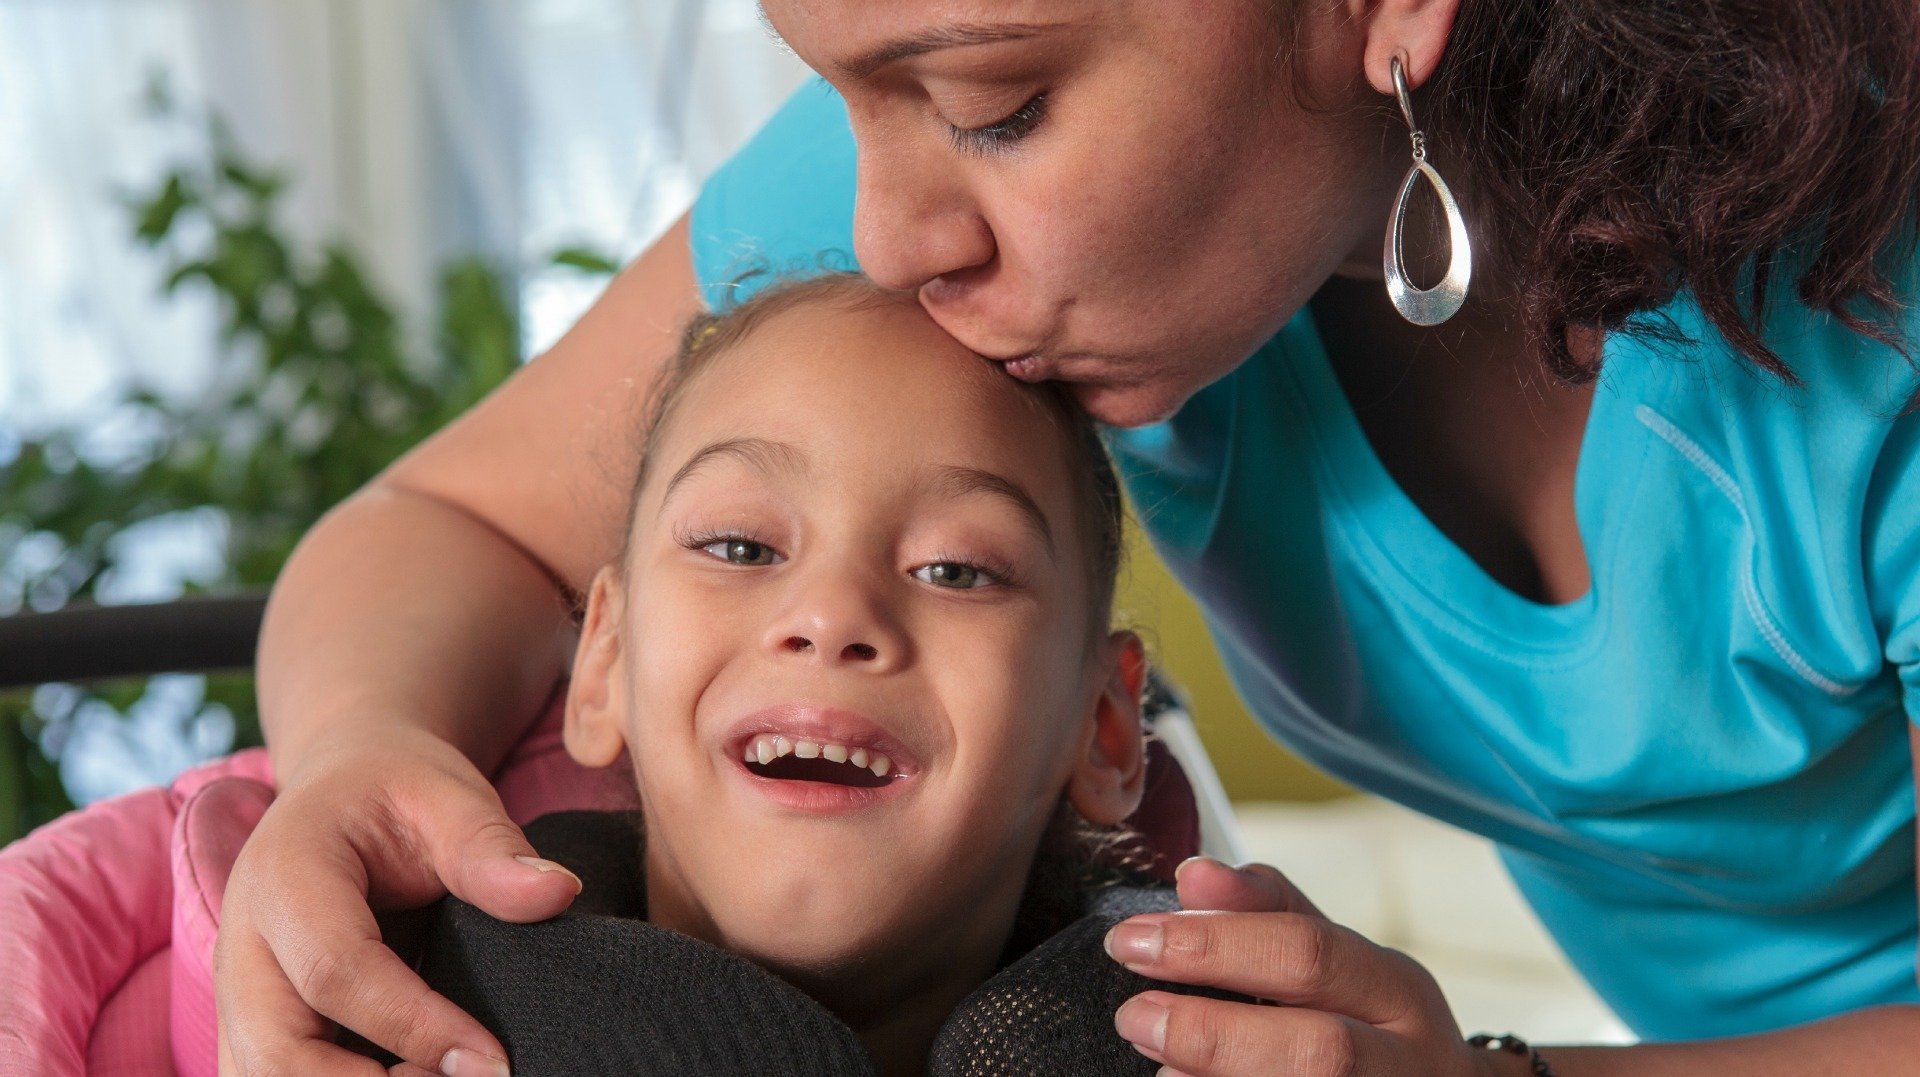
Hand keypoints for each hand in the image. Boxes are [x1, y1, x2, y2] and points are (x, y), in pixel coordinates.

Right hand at [214, 725, 583, 1075]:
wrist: (343, 789)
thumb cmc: (397, 791)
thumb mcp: (449, 796)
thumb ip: (491, 848)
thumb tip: (558, 893)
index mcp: (284, 874)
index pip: (337, 972)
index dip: (416, 1027)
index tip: (492, 1061)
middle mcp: (241, 943)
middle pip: (277, 1051)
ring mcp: (239, 992)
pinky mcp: (251, 1024)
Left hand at [1105, 858, 1513, 1076]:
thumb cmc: (1370, 1024)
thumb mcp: (1338, 959)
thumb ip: (1265, 913)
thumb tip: (1194, 876)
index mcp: (1396, 991)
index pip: (1306, 952)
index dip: (1213, 945)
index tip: (1133, 940)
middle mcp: (1406, 1059)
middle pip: (1318, 1048)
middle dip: (1213, 1030)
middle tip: (1135, 1015)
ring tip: (1158, 1061)